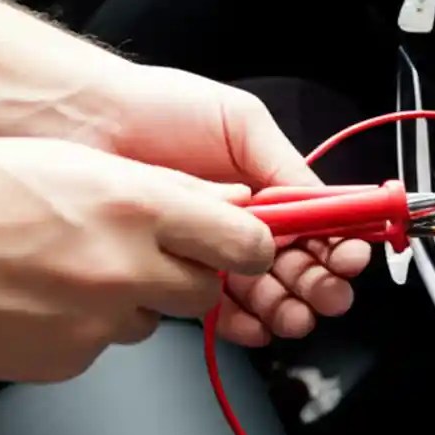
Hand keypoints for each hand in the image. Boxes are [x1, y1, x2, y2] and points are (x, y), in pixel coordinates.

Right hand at [0, 138, 275, 380]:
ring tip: (69, 270)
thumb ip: (159, 189)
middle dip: (190, 276)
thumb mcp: (78, 164)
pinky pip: (103, 346)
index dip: (254, 247)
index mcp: (137, 204)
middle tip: (150, 256)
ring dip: (132, 300)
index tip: (250, 247)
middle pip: (207, 290)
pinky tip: (42, 298)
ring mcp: (99, 322)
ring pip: (153, 319)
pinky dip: (85, 325)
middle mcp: (127, 267)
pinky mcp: (70, 361)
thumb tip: (216, 202)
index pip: (245, 241)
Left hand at [101, 65, 371, 346]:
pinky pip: (212, 306)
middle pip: (295, 265)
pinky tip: (255, 326)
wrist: (86, 120)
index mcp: (266, 186)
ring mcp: (209, 248)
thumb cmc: (158, 108)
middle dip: (318, 285)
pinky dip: (238, 321)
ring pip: (260, 290)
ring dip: (285, 307)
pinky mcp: (173, 269)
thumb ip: (282, 164)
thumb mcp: (240, 120)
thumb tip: (324, 200)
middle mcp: (241, 220)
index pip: (317, 224)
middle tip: (327, 296)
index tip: (349, 258)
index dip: (338, 244)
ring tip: (293, 316)